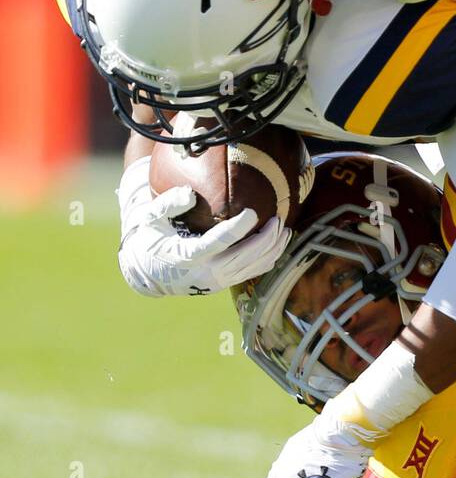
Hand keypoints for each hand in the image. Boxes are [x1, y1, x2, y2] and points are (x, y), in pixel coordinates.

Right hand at [117, 156, 289, 296]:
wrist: (148, 273)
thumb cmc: (151, 239)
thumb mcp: (151, 219)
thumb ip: (168, 204)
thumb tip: (190, 193)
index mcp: (187, 256)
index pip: (217, 243)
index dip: (237, 229)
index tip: (252, 212)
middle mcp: (206, 273)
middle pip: (244, 257)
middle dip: (265, 239)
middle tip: (278, 219)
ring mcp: (217, 281)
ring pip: (253, 267)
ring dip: (273, 249)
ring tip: (284, 229)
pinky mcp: (224, 284)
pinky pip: (252, 273)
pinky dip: (269, 259)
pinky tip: (278, 243)